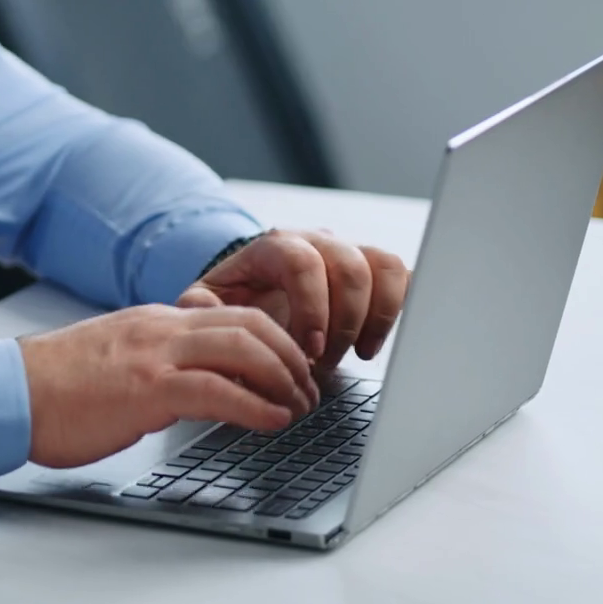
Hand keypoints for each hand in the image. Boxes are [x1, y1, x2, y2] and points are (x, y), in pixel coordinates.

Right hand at [18, 305, 317, 468]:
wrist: (8, 393)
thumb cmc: (51, 388)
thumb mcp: (113, 360)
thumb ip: (151, 362)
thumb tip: (184, 385)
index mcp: (153, 321)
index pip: (231, 314)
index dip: (273, 339)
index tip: (289, 368)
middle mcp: (159, 328)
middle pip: (250, 324)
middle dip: (291, 356)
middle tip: (307, 388)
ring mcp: (154, 355)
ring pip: (245, 349)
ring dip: (284, 380)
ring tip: (298, 407)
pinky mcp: (147, 389)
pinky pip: (219, 391)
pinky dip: (257, 407)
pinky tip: (272, 423)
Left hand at [177, 229, 410, 372]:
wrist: (255, 293)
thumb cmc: (235, 301)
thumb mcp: (207, 302)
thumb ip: (200, 306)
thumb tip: (203, 311)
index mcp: (274, 246)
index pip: (301, 261)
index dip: (311, 305)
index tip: (309, 348)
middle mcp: (316, 241)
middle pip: (348, 266)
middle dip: (342, 322)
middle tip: (325, 362)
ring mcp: (348, 252)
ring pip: (382, 266)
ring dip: (375, 316)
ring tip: (355, 353)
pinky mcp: (373, 271)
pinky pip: (402, 275)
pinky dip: (397, 309)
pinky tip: (371, 343)